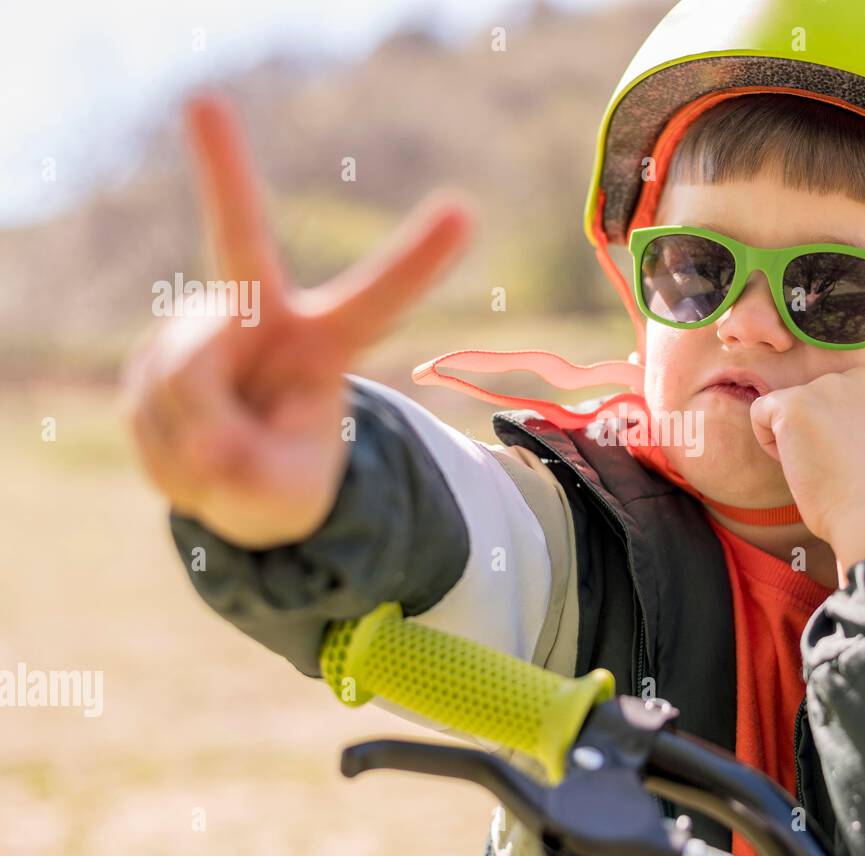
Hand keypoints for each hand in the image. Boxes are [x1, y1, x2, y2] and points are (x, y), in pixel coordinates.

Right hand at [123, 93, 473, 547]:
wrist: (223, 481)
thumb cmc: (278, 478)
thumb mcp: (282, 496)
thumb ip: (254, 476)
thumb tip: (208, 447)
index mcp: (326, 340)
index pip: (378, 298)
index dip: (419, 261)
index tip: (465, 212)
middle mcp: (262, 317)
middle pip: (239, 241)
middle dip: (220, 169)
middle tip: (204, 102)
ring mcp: (201, 332)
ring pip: (185, 380)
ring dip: (197, 438)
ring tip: (220, 456)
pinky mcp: (151, 356)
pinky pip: (149, 408)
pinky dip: (167, 449)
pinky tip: (186, 449)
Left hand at [749, 367, 864, 572]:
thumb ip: (863, 418)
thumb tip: (822, 418)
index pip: (847, 397)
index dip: (843, 432)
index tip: (856, 459)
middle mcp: (864, 376)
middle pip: (818, 397)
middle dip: (818, 429)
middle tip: (838, 467)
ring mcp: (829, 386)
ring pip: (790, 404)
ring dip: (796, 435)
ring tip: (822, 468)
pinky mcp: (797, 403)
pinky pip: (761, 410)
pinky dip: (768, 441)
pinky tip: (796, 464)